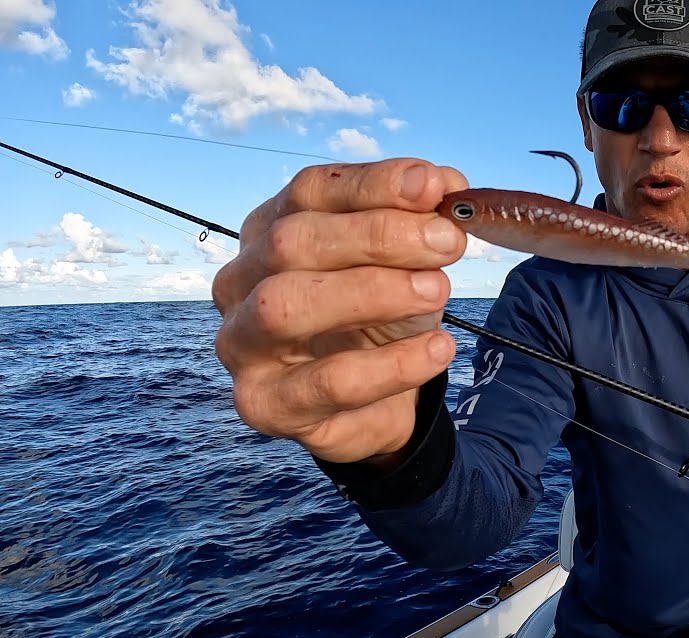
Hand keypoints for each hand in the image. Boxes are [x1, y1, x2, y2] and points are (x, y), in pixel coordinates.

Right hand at [213, 159, 468, 463]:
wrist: (384, 402)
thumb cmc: (385, 318)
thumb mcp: (409, 263)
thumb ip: (419, 220)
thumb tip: (442, 181)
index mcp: (269, 231)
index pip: (309, 191)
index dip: (371, 184)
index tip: (432, 187)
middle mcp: (241, 282)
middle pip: (292, 242)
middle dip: (377, 237)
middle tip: (447, 244)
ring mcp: (242, 344)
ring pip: (287, 306)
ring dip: (372, 293)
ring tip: (438, 291)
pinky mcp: (262, 404)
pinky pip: (326, 382)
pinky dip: (391, 364)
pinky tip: (438, 349)